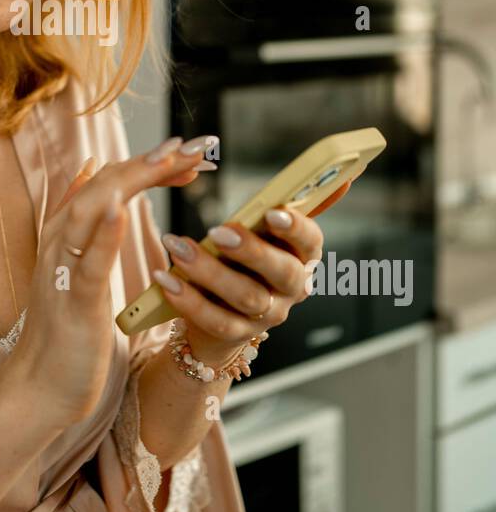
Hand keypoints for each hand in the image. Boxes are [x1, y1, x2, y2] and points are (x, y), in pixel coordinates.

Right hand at [8, 137, 217, 426]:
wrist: (39, 386)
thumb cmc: (64, 330)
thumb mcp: (74, 265)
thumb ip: (80, 220)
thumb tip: (88, 170)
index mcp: (66, 232)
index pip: (109, 180)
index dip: (149, 162)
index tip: (187, 155)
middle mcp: (61, 241)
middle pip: (105, 184)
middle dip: (150, 162)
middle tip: (193, 147)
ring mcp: (65, 269)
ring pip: (93, 209)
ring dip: (132, 180)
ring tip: (168, 159)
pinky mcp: (74, 301)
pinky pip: (88, 261)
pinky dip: (104, 233)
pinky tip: (123, 210)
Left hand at [156, 182, 352, 375]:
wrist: (224, 311)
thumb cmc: (248, 258)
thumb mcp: (269, 232)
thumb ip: (296, 205)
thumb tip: (343, 177)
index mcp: (303, 257)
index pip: (310, 242)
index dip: (295, 228)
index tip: (273, 212)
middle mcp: (292, 289)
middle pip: (281, 272)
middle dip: (250, 251)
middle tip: (218, 230)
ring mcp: (267, 315)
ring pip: (245, 296)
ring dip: (209, 271)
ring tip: (177, 247)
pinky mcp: (237, 334)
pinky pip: (215, 320)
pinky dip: (188, 300)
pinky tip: (166, 279)